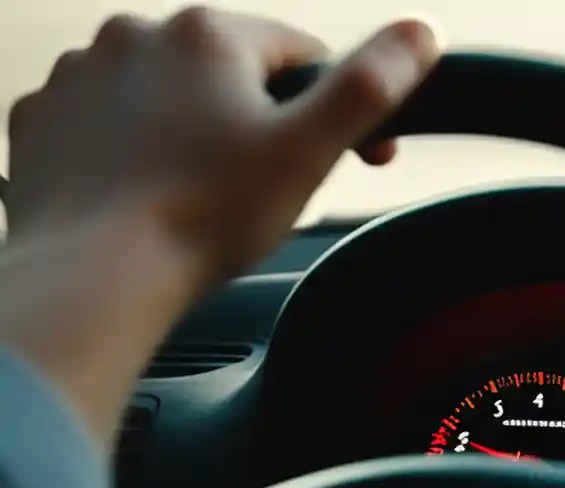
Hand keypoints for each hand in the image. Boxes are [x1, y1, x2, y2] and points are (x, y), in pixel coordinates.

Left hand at [0, 8, 440, 441]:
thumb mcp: (312, 149)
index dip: (330, 108)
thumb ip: (370, 85)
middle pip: (226, 75)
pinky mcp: (39, 121)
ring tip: (198, 197)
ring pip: (161, 98)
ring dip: (187, 134)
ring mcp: (78, 76)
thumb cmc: (206, 215)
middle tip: (262, 190)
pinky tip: (143, 198)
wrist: (94, 274)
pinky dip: (126, 154)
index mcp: (208, 34)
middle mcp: (135, 36)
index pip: (298, 55)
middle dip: (252, 123)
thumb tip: (421, 31)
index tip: (346, 160)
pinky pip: (100, 126)